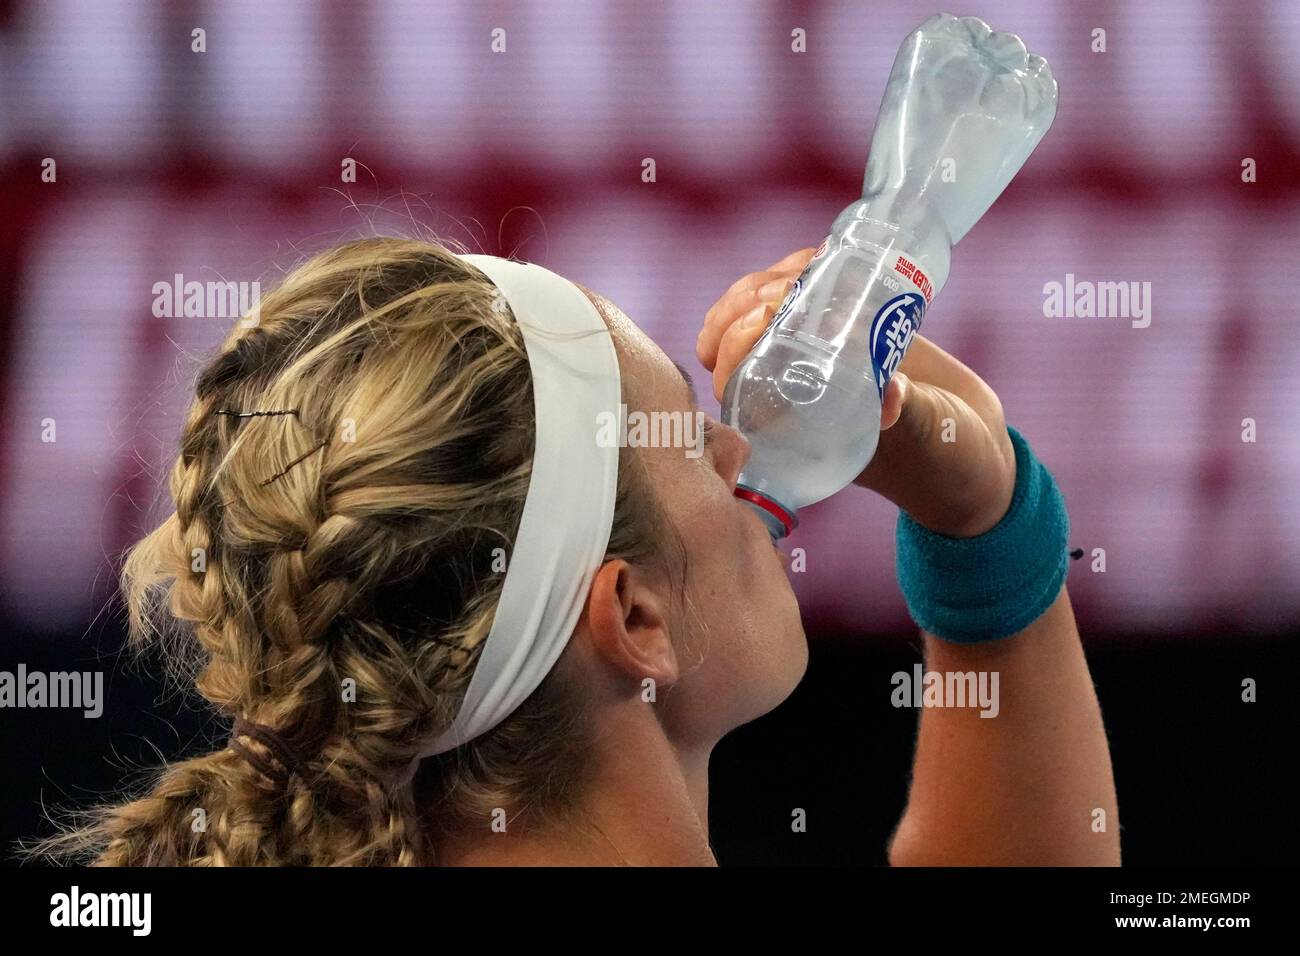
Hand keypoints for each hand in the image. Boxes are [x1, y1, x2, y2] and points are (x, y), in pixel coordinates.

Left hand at [697, 247, 1015, 537]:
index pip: (730, 381)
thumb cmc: (942, 457)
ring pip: (755, 313)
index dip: (732, 344)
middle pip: (730, 339)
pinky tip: (818, 256)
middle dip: (743, 302)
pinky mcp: (839, 332)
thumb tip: (889, 392)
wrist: (973, 443)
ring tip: (805, 265)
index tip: (765, 315)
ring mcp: (811, 358)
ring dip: (765, 281)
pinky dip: (798, 271)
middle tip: (785, 284)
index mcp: (789, 426)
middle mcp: (790, 391)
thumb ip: (904, 413)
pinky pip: (796, 298)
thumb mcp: (921, 436)